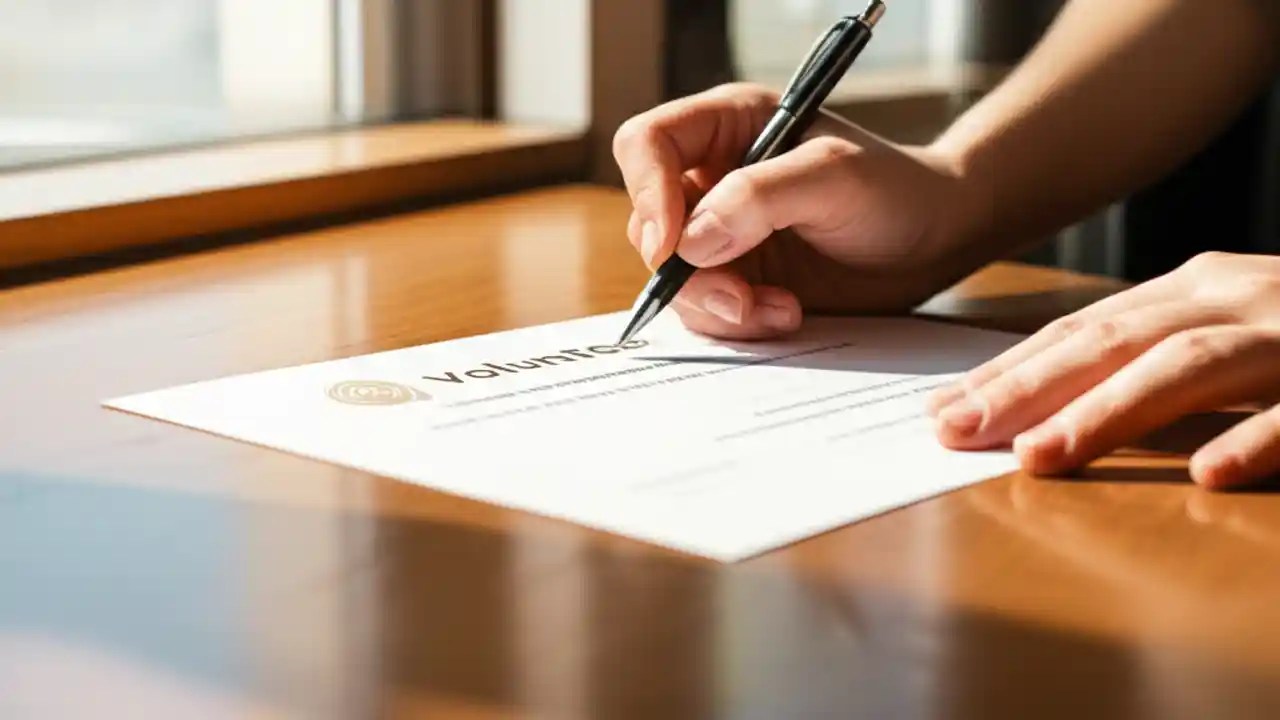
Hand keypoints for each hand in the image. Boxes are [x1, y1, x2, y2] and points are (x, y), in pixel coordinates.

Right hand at [612, 82, 985, 339]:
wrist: (934, 244)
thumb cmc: (896, 190)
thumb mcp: (835, 177)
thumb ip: (760, 196)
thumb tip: (689, 240)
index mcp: (727, 127)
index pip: (647, 145)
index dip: (647, 192)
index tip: (673, 245)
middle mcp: (712, 179)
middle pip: (650, 225)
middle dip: (688, 272)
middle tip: (739, 298)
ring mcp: (720, 235)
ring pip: (674, 279)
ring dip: (718, 306)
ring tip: (780, 310)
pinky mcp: (736, 281)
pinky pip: (705, 312)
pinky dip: (738, 325)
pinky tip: (787, 315)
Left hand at [928, 252, 1279, 489]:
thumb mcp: (1227, 330)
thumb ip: (1148, 358)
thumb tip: (1044, 407)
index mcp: (1195, 291)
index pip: (1081, 331)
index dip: (1008, 370)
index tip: (941, 410)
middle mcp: (1234, 300)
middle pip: (1113, 342)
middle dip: (1027, 388)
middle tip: (956, 432)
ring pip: (1187, 366)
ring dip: (1106, 412)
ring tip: (1037, 455)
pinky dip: (1255, 440)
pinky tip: (1207, 473)